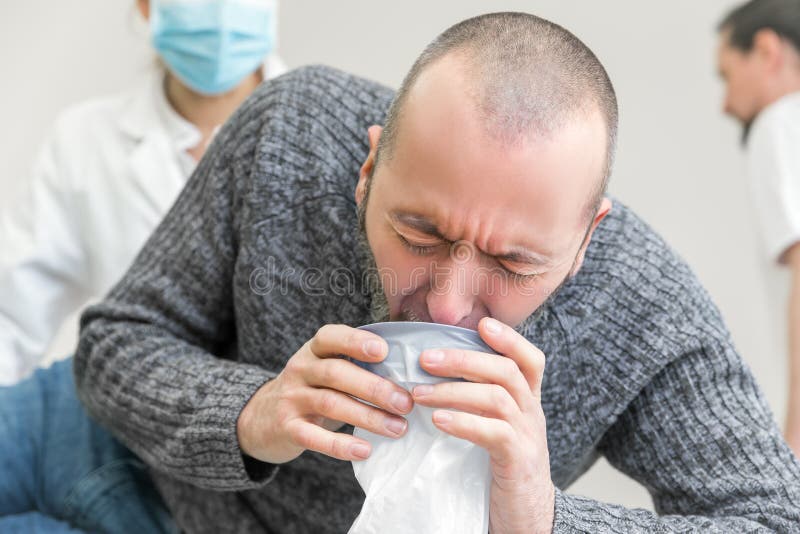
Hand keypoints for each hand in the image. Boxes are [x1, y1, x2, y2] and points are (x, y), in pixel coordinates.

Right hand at [236, 324, 413, 463]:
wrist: (262, 418)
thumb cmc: (313, 389)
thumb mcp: (326, 368)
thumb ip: (357, 365)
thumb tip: (409, 373)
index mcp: (314, 350)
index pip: (331, 337)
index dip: (356, 341)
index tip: (384, 351)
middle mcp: (300, 369)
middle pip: (336, 373)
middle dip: (374, 387)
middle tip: (405, 402)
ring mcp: (291, 398)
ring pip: (330, 404)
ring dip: (367, 417)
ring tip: (397, 428)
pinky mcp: (287, 428)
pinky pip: (314, 437)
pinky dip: (340, 445)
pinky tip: (365, 450)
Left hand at [411, 317, 554, 533]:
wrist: (526, 520)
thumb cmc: (500, 470)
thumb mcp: (495, 429)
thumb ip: (477, 403)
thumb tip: (431, 376)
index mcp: (527, 402)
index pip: (530, 360)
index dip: (510, 338)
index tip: (482, 322)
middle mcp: (532, 413)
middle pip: (506, 371)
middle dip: (464, 359)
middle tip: (425, 359)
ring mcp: (529, 437)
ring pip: (497, 397)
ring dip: (454, 390)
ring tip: (419, 393)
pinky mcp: (519, 462)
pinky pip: (495, 433)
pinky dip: (465, 422)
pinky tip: (438, 421)